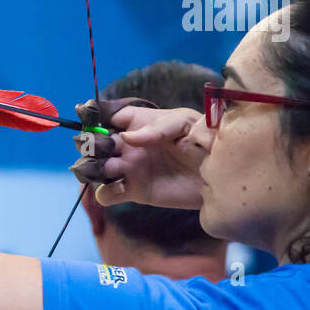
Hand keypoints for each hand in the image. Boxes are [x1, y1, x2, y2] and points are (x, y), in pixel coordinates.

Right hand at [71, 103, 206, 209]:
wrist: (219, 176)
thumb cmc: (204, 142)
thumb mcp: (186, 124)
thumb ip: (157, 127)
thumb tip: (126, 137)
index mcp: (138, 122)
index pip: (106, 115)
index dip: (94, 116)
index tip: (90, 120)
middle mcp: (127, 144)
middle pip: (93, 142)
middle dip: (91, 144)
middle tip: (104, 148)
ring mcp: (127, 168)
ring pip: (93, 167)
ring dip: (90, 168)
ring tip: (109, 169)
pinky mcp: (132, 191)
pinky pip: (106, 194)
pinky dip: (106, 193)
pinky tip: (121, 189)